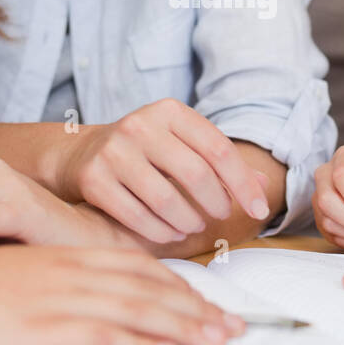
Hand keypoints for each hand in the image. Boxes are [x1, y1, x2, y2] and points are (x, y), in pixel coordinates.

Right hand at [0, 244, 244, 344]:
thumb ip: (56, 285)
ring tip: (217, 340)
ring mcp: (56, 298)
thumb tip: (93, 304)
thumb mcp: (15, 276)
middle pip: (148, 288)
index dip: (178, 287)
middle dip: (196, 308)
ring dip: (184, 326)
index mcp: (64, 256)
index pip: (137, 269)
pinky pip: (101, 336)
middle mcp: (69, 271)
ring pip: (136, 309)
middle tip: (232, 326)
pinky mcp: (40, 326)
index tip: (208, 304)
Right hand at [58, 99, 270, 244]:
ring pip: (166, 200)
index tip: (258, 210)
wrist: (80, 153)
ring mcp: (113, 151)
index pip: (219, 149)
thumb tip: (263, 186)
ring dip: (188, 222)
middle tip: (220, 217)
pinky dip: (160, 232)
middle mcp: (140, 125)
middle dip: (216, 203)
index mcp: (170, 111)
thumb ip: (219, 162)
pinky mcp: (93, 178)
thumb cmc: (145, 151)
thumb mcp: (181, 143)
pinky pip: (136, 216)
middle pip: (196, 174)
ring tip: (194, 227)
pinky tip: (170, 233)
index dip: (243, 184)